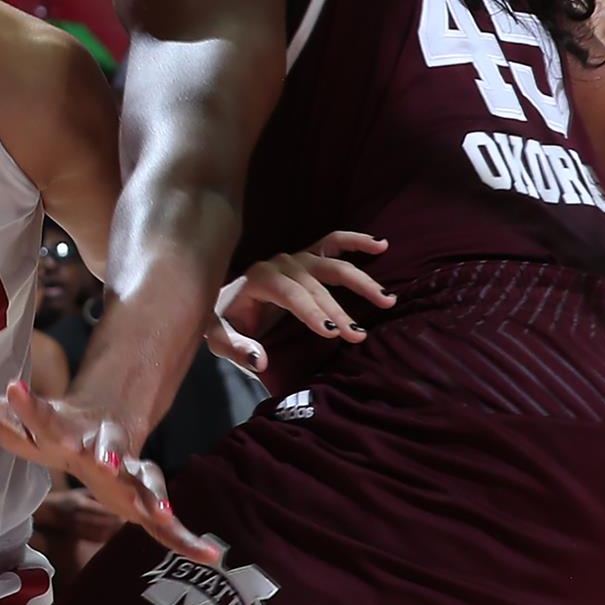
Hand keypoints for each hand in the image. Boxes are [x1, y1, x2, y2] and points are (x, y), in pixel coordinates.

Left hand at [0, 367, 217, 563]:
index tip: (19, 387)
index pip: (43, 415)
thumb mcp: (4, 416)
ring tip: (158, 512)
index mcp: (62, 428)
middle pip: (104, 448)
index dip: (31, 405)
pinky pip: (169, 523)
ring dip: (151, 495)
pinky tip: (211, 558)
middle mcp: (101, 447)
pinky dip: (188, 540)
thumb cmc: (46, 426)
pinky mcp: (143, 499)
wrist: (105, 422)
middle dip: (105, 451)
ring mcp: (127, 472)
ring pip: (143, 481)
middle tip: (102, 456)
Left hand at [205, 231, 391, 373]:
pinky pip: (333, 242)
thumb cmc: (222, 319)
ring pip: (332, 264)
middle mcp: (279, 263)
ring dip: (360, 280)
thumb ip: (236, 349)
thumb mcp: (218, 338)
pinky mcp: (306, 256)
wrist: (222, 297)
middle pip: (315, 284)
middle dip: (338, 310)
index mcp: (258, 278)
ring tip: (386, 298)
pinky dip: (356, 241)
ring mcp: (295, 257)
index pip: (290, 294)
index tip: (332, 333)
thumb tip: (261, 362)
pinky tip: (382, 244)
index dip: (311, 312)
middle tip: (358, 335)